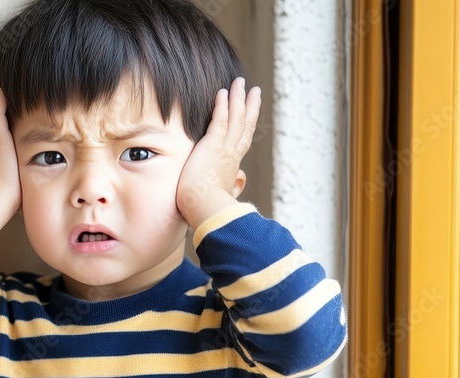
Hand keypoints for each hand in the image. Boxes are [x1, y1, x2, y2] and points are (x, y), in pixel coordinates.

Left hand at [176, 77, 260, 227]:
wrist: (204, 212)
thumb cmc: (207, 208)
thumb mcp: (224, 196)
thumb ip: (233, 187)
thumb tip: (240, 182)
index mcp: (232, 167)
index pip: (242, 141)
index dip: (247, 125)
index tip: (250, 113)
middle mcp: (232, 156)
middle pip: (245, 125)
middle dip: (250, 106)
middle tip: (255, 90)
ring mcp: (224, 149)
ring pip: (236, 119)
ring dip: (239, 99)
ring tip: (241, 82)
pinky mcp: (212, 146)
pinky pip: (220, 121)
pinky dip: (222, 106)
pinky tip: (223, 92)